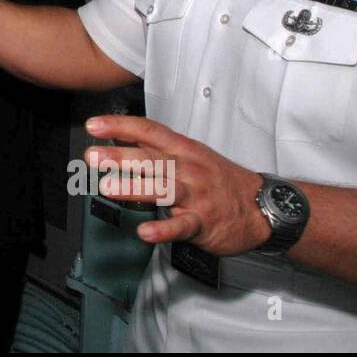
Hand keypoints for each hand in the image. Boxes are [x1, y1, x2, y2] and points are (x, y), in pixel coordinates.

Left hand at [84, 116, 271, 255]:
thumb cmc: (220, 179)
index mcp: (183, 149)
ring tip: (107, 187)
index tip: (94, 124)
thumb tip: (118, 135)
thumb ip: (154, 146)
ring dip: (134, 187)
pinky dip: (163, 229)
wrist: (263, 206)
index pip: (149, 131)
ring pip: (163, 189)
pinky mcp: (203, 222)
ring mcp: (196, 195)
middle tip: (93, 156)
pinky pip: (182, 225)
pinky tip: (145, 231)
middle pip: (151, 159)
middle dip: (120, 156)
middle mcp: (188, 169)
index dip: (120, 126)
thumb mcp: (190, 154)